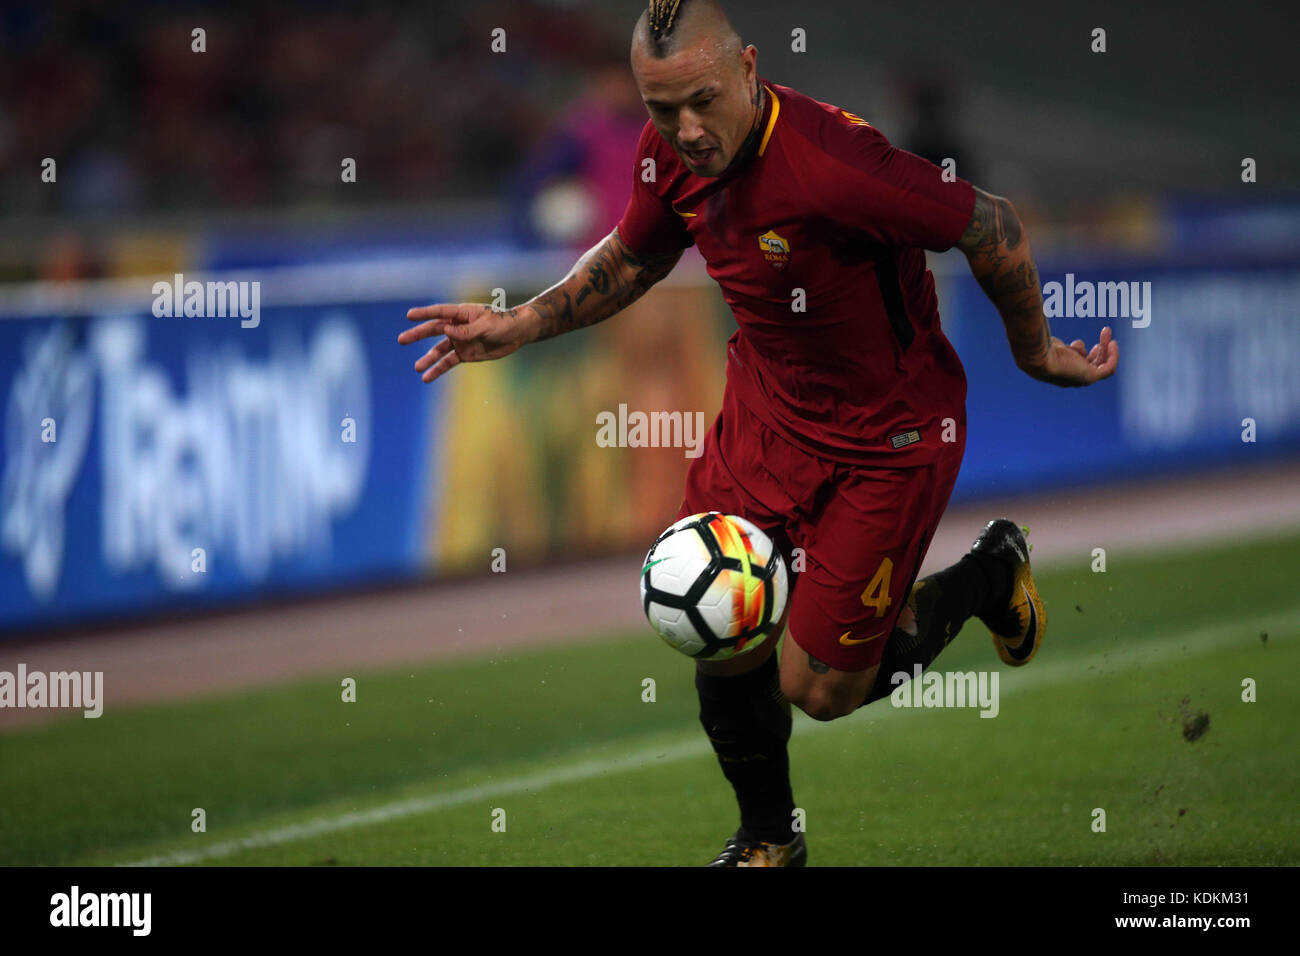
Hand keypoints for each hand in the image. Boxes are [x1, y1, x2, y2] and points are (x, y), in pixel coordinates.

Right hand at [398, 303, 537, 382]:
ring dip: (428, 358)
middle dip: (417, 335)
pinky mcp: (465, 354)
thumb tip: (446, 330)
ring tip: (417, 368)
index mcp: (462, 314)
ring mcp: (460, 341)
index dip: (424, 314)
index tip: (409, 316)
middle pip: (433, 330)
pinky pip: (448, 362)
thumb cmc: (504, 323)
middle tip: (401, 340)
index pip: (439, 313)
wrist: (518, 334)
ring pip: (438, 350)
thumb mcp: (487, 325)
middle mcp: (457, 326)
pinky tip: (427, 377)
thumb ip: (466, 330)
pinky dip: (438, 369)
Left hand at [1031, 325, 1118, 386]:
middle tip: (1105, 332)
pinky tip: (1113, 343)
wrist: (1039, 357)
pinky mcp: (1089, 377)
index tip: (1086, 343)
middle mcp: (1070, 377)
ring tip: (1106, 331)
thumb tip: (1059, 341)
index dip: (1084, 354)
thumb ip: (1057, 344)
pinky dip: (1114, 357)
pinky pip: (1108, 369)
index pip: (1076, 366)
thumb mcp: (1049, 344)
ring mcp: (1080, 379)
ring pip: (1102, 365)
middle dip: (1099, 349)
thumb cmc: (1039, 348)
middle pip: (1091, 364)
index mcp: (1060, 371)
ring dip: (1107, 348)